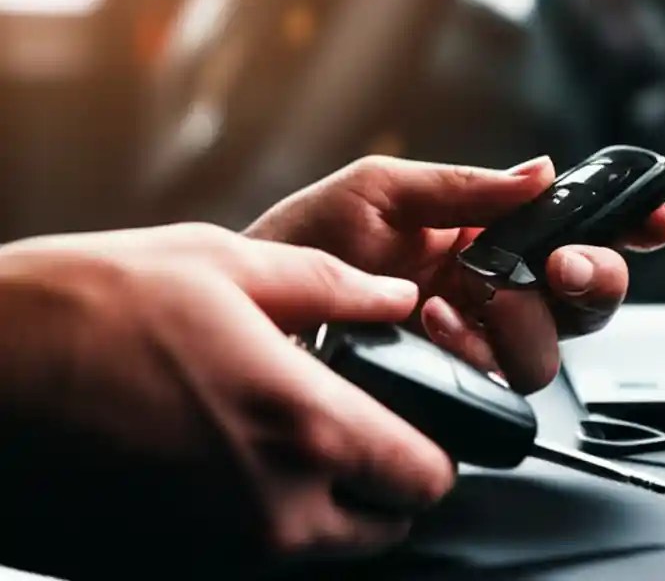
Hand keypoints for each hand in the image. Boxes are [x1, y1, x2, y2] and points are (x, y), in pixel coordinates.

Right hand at [0, 224, 453, 578]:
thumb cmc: (80, 310)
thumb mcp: (221, 266)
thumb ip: (331, 289)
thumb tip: (393, 300)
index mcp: (305, 430)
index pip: (426, 480)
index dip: (431, 449)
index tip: (413, 421)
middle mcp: (272, 511)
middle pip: (381, 528)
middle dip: (379, 484)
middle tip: (343, 428)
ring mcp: (215, 552)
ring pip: (316, 549)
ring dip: (317, 505)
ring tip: (266, 434)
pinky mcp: (163, 566)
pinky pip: (243, 557)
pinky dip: (247, 522)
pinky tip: (207, 460)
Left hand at [246, 155, 664, 392]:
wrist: (252, 310)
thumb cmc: (303, 242)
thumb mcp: (380, 192)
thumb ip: (463, 186)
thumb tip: (542, 170)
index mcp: (488, 233)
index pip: (576, 227)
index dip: (628, 225)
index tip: (662, 220)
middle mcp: (496, 287)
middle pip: (589, 293)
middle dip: (592, 276)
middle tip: (558, 265)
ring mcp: (480, 340)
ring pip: (555, 344)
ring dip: (515, 320)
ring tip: (452, 300)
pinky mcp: (459, 384)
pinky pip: (503, 379)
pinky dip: (476, 350)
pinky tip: (434, 330)